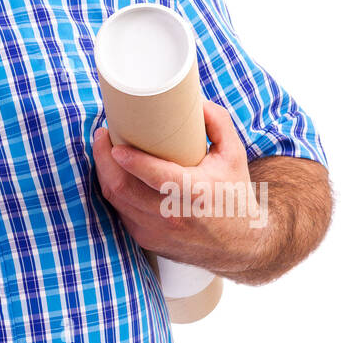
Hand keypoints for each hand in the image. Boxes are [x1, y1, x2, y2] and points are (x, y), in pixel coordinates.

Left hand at [92, 99, 266, 275]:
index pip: (159, 178)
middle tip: (102, 135)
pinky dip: (114, 190)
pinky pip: (120, 212)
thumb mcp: (234, 155)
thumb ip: (217, 122)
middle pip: (124, 189)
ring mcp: (157, 232)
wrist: (240, 244)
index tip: (115, 143)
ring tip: (104, 149)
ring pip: (117, 200)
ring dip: (105, 172)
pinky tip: (113, 173)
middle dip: (104, 159)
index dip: (133, 161)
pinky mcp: (147, 240)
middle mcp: (173, 216)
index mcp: (197, 193)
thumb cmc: (234, 193)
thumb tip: (193, 98)